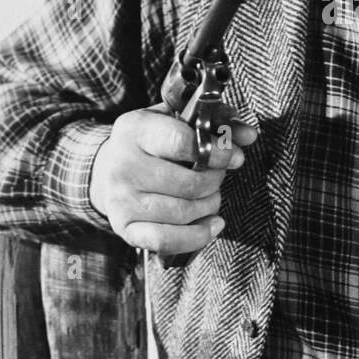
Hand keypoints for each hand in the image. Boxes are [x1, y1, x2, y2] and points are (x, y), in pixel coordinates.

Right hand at [89, 101, 258, 255]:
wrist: (108, 169)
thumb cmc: (153, 141)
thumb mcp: (178, 119)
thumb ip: (216, 121)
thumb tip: (249, 135)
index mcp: (136, 129)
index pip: (182, 143)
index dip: (217, 152)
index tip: (234, 157)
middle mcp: (123, 165)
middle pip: (188, 183)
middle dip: (216, 181)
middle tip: (219, 175)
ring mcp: (121, 199)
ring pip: (183, 212)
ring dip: (210, 205)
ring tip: (212, 196)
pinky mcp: (125, 227)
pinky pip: (167, 240)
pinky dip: (197, 236)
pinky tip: (213, 224)